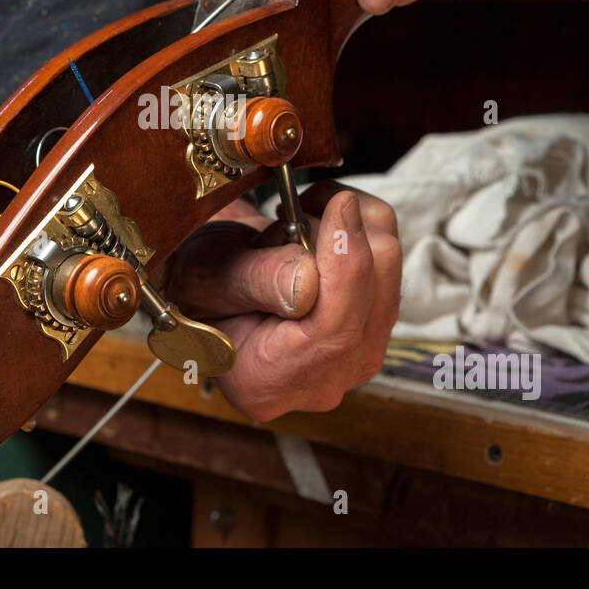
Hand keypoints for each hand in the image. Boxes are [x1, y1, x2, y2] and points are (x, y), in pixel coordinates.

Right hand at [163, 182, 401, 420]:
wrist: (209, 284)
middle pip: (375, 300)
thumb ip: (255, 281)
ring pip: (390, 272)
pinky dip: (362, 229)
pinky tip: (321, 229)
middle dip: (342, 238)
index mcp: (268, 383)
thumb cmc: (197, 282)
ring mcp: (355, 356)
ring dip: (350, 230)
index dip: (344, 265)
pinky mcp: (374, 324)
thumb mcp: (204, 277)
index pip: (333, 334)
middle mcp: (323, 381)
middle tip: (289, 218)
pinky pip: (391, 263)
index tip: (340, 206)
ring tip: (296, 226)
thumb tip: (309, 278)